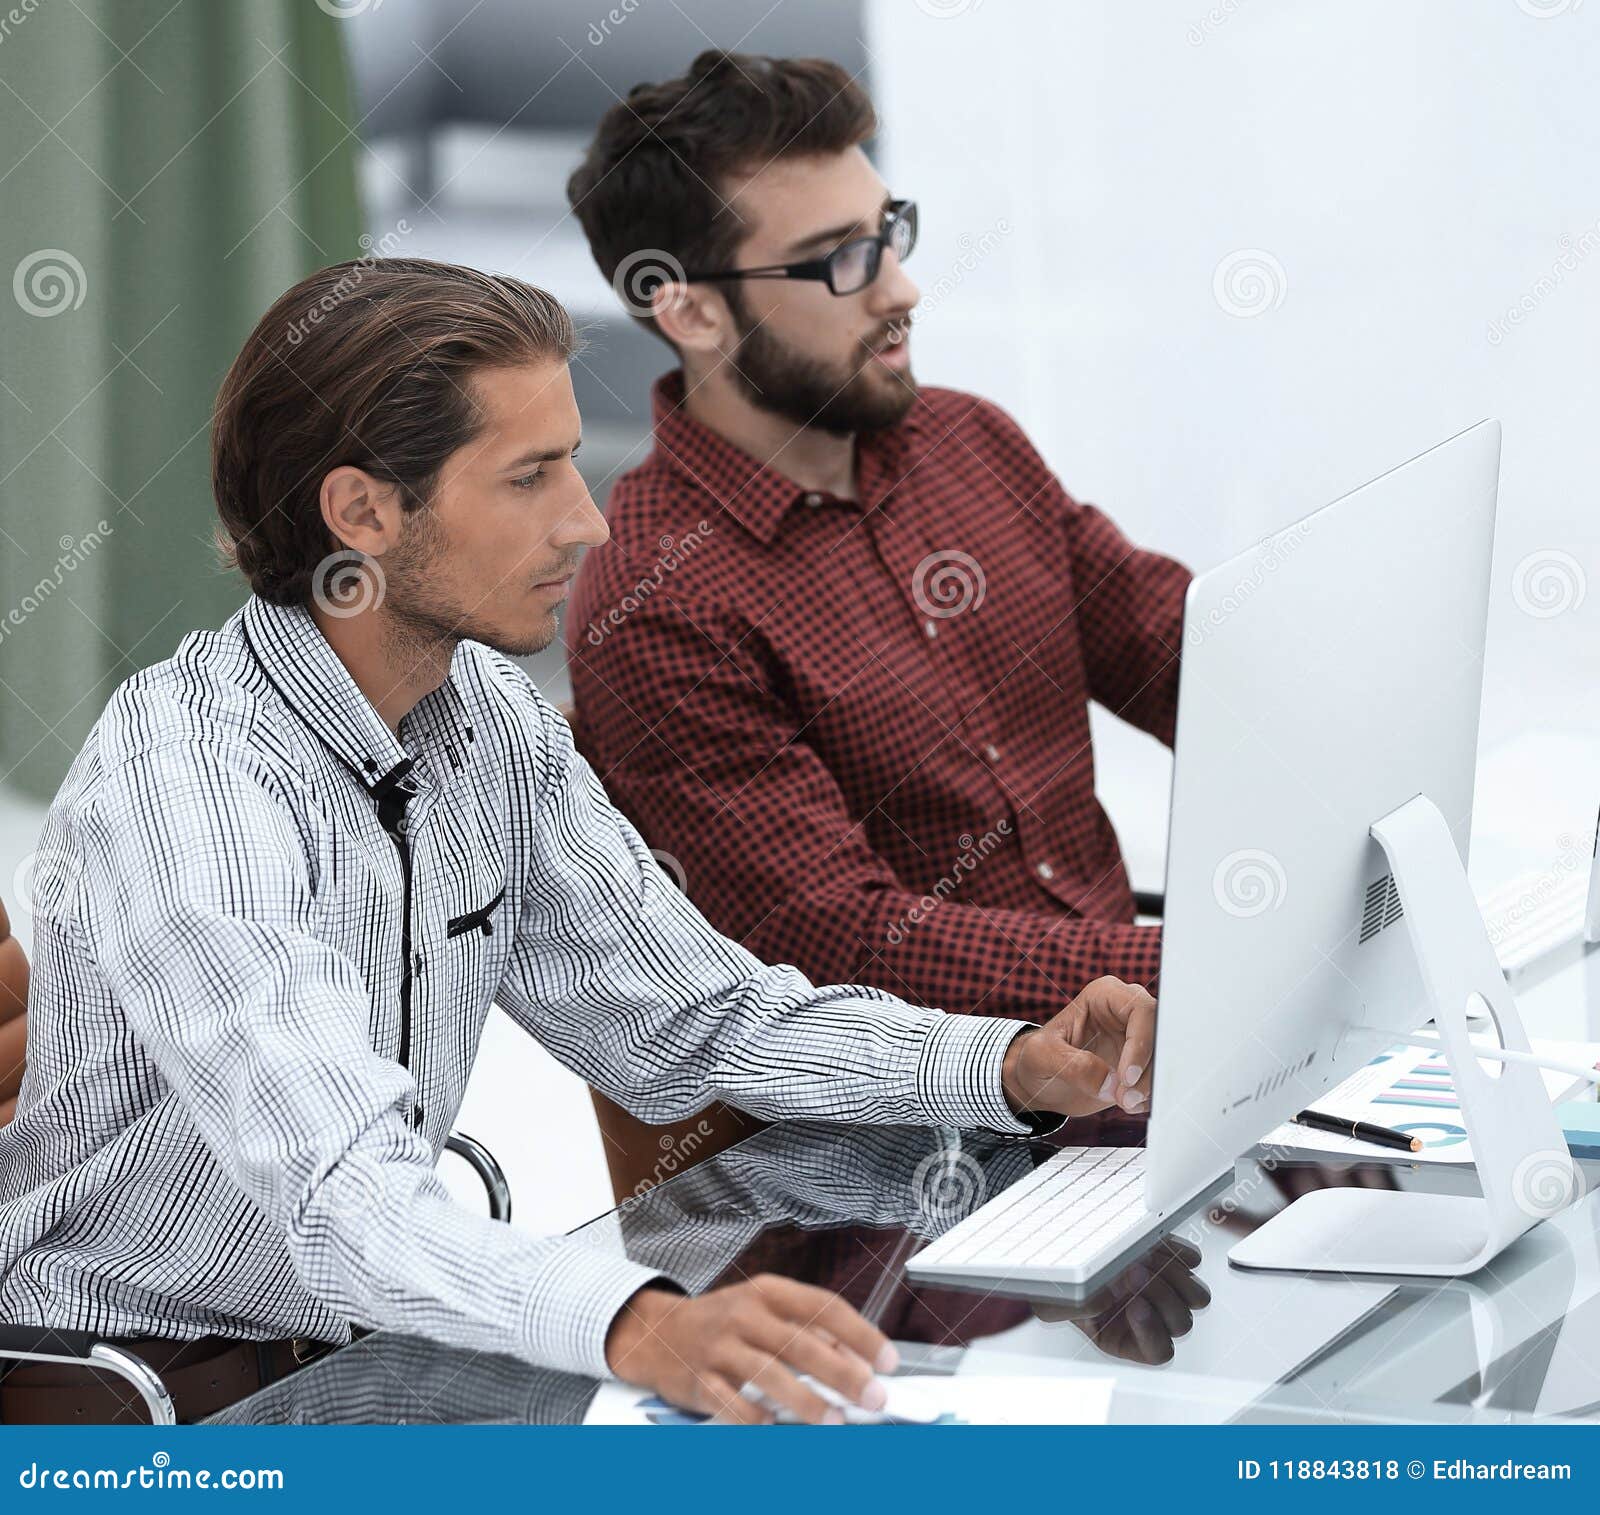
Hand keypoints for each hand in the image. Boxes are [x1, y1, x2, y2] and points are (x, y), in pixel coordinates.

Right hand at [604, 1275, 899, 1424]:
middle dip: (843, 1373)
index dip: (860, 1334)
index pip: (824, 1307)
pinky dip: (756, 1417)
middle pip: (801, 1342)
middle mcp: (744, 1314)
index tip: (888, 1360)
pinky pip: (732, 1402)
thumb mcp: (765, 1313)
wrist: (656, 1333)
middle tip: (873, 1396)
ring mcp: (719, 1346)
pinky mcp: (698, 1379)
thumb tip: (856, 1361)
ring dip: (806, 1401)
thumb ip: (810, 1333)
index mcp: (768, 1292)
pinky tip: (774, 1426)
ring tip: (834, 1421)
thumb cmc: (724, 1323)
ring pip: (769, 1374)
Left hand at [1002, 976, 1154, 1119]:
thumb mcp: (1043, 1057)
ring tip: (1124, 1103)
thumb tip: (1111, 1083)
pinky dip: (1150, 1097)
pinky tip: (1128, 1104)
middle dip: (1148, 1070)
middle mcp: (1127, 1014)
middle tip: (1126, 1097)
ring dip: (1150, 1087)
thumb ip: (1074, 1066)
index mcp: (1105, 996)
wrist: (1041, 1082)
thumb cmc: (1037, 1058)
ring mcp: (1138, 1040)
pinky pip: (1161, 1079)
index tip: (1125, 1077)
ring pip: (1166, 1059)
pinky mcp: (1143, 1066)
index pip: (1141, 1009)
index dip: (1141, 1043)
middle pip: (1162, 1033)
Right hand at [1030, 1236, 1209, 1364]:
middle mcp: (1149, 1318)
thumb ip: (1072, 1309)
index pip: (1158, 1351)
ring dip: (1173, 1276)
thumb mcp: (1051, 1304)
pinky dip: (1177, 1252)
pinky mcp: (1168, 1259)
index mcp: (1125, 1339)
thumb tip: (1102, 1300)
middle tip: (1132, 1271)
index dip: (1151, 1331)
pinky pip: (1191, 1260)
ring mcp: (1162, 1289)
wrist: (1057, 1248)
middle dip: (1158, 1295)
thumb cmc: (1055, 1283)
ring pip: (1195, 1296)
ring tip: (1143, 1256)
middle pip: (1181, 1321)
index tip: (1132, 1305)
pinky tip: (1152, 1244)